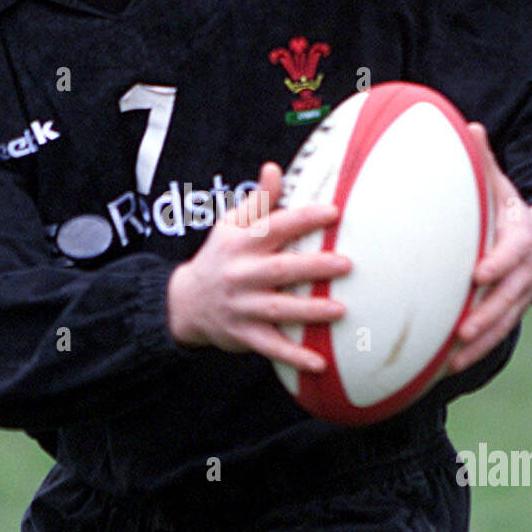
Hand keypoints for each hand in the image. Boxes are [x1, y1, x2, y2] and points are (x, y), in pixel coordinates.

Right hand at [167, 162, 350, 373]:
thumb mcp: (230, 224)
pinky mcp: (243, 334)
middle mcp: (240, 274)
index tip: (333, 212)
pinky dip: (294, 356)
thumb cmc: (219, 256)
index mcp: (241, 243)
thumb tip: (275, 168)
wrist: (185, 302)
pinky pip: (270, 346)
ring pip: (277, 309)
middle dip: (313, 267)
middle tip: (347, 264)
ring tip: (340, 310)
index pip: (274, 227)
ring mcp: (241, 306)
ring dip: (309, 311)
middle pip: (279, 270)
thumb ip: (257, 200)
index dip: (303, 219)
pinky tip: (319, 363)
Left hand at [445, 123, 531, 374]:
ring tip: (453, 362)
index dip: (499, 265)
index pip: (514, 253)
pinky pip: (494, 336)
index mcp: (522, 238)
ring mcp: (519, 296)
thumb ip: (484, 162)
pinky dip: (474, 353)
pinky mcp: (509, 313)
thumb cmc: (510, 210)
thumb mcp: (502, 184)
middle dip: (487, 317)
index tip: (478, 275)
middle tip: (463, 332)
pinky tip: (446, 370)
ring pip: (502, 324)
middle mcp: (523, 272)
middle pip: (509, 298)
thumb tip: (469, 126)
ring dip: (480, 344)